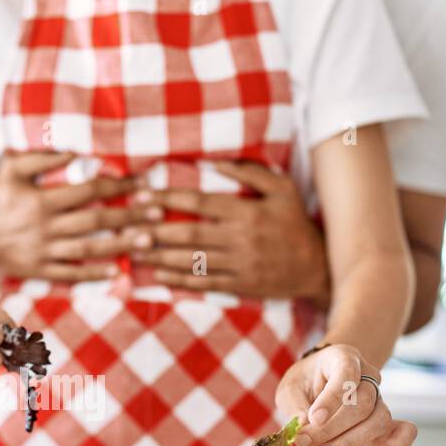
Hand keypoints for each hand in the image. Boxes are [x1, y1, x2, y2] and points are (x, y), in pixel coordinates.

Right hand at [0, 152, 156, 280]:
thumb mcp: (11, 170)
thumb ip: (41, 158)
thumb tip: (74, 148)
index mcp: (42, 200)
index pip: (89, 191)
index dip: (119, 186)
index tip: (144, 184)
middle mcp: (46, 227)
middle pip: (96, 220)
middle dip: (129, 215)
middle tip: (158, 211)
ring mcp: (45, 251)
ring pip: (89, 248)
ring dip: (121, 245)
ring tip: (149, 241)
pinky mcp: (41, 270)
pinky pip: (72, 274)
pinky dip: (94, 273)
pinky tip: (117, 271)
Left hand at [127, 161, 328, 300]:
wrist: (317, 266)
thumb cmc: (295, 222)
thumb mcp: (281, 188)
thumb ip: (249, 172)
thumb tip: (213, 160)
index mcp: (247, 211)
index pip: (199, 202)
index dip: (168, 198)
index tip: (142, 195)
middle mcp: (241, 238)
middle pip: (189, 233)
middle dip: (155, 230)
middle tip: (127, 228)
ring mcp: (240, 264)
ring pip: (193, 260)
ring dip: (161, 256)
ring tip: (135, 250)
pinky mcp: (240, 286)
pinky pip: (204, 283)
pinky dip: (180, 280)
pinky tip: (159, 275)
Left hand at [275, 345, 416, 445]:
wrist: (320, 382)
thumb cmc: (304, 383)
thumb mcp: (289, 389)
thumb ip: (296, 407)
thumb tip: (306, 429)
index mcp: (344, 358)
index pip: (347, 374)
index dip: (332, 399)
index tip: (314, 419)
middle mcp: (368, 376)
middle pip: (363, 403)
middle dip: (332, 428)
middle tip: (305, 441)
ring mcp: (379, 398)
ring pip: (378, 420)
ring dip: (350, 442)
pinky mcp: (385, 420)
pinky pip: (405, 431)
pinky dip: (397, 445)